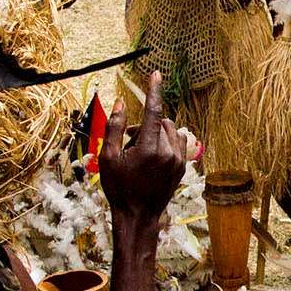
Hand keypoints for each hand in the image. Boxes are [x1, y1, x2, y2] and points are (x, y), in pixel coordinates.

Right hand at [100, 71, 184, 225]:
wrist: (138, 216)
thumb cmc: (119, 188)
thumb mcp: (108, 157)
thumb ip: (115, 128)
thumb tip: (121, 103)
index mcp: (149, 149)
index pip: (154, 111)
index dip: (154, 90)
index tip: (156, 74)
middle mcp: (168, 152)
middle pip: (159, 121)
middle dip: (145, 126)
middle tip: (129, 143)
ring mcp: (178, 160)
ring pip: (169, 131)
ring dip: (155, 133)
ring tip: (141, 153)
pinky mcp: (182, 166)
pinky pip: (177, 142)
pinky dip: (166, 141)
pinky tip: (154, 155)